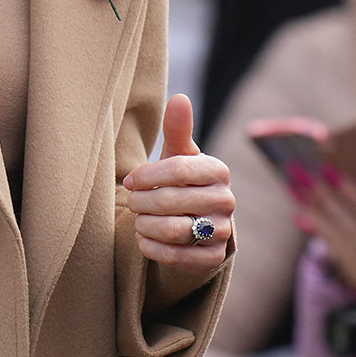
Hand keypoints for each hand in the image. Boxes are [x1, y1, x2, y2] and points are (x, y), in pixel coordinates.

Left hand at [123, 93, 233, 270]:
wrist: (197, 222)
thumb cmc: (182, 182)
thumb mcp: (178, 156)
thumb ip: (178, 129)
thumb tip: (179, 97)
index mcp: (218, 171)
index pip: (180, 169)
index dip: (148, 175)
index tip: (129, 181)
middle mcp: (226, 200)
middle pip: (173, 201)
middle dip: (143, 202)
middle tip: (131, 202)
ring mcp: (222, 231)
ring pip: (174, 230)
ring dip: (146, 225)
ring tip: (138, 219)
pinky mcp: (213, 258)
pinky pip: (178, 257)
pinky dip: (153, 248)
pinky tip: (143, 239)